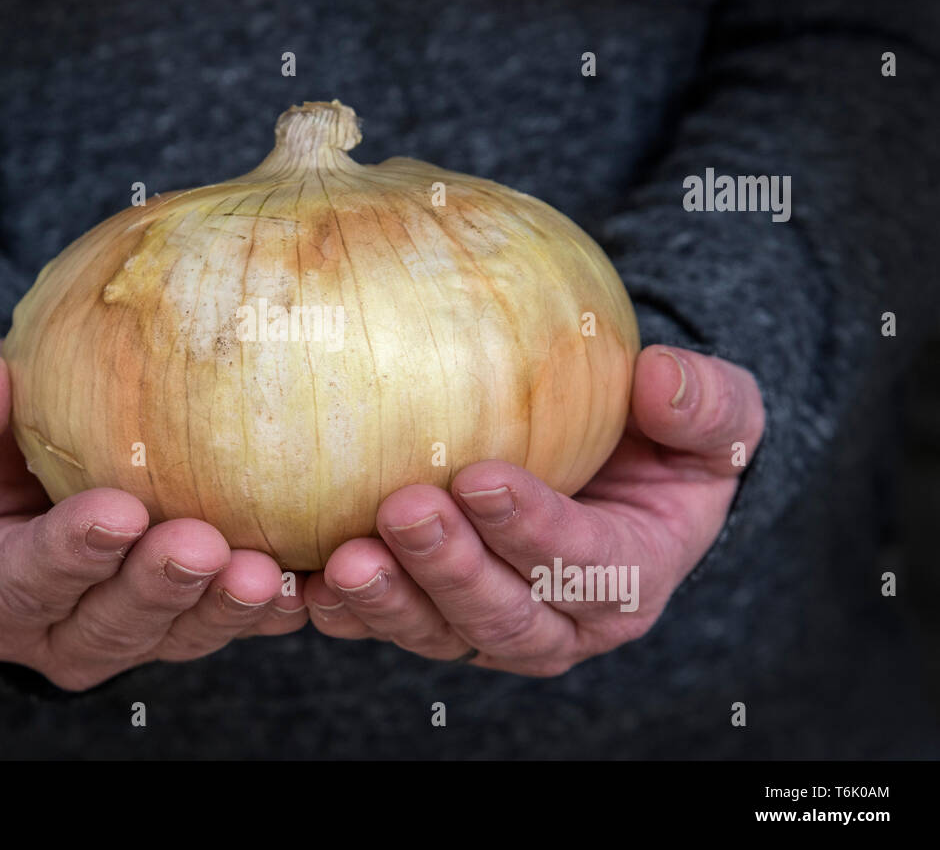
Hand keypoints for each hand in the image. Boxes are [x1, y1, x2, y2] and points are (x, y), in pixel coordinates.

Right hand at [0, 342, 306, 690]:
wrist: (24, 475)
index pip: (24, 580)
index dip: (70, 553)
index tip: (117, 512)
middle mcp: (60, 627)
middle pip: (112, 622)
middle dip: (158, 587)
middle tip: (203, 545)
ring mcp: (131, 632)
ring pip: (178, 634)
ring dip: (222, 607)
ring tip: (262, 569)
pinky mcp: (187, 619)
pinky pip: (231, 624)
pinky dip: (269, 608)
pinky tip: (305, 579)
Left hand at [304, 344, 764, 675]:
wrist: (607, 467)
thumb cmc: (659, 439)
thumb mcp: (708, 419)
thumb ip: (703, 405)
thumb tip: (662, 375)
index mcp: (630, 576)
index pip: (585, 565)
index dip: (534, 530)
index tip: (481, 478)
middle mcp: (558, 620)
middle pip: (503, 618)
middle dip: (451, 570)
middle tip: (403, 510)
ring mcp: (487, 624)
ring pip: (437, 634)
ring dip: (388, 602)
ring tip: (344, 558)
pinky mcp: (430, 614)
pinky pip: (383, 623)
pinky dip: (342, 611)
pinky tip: (299, 576)